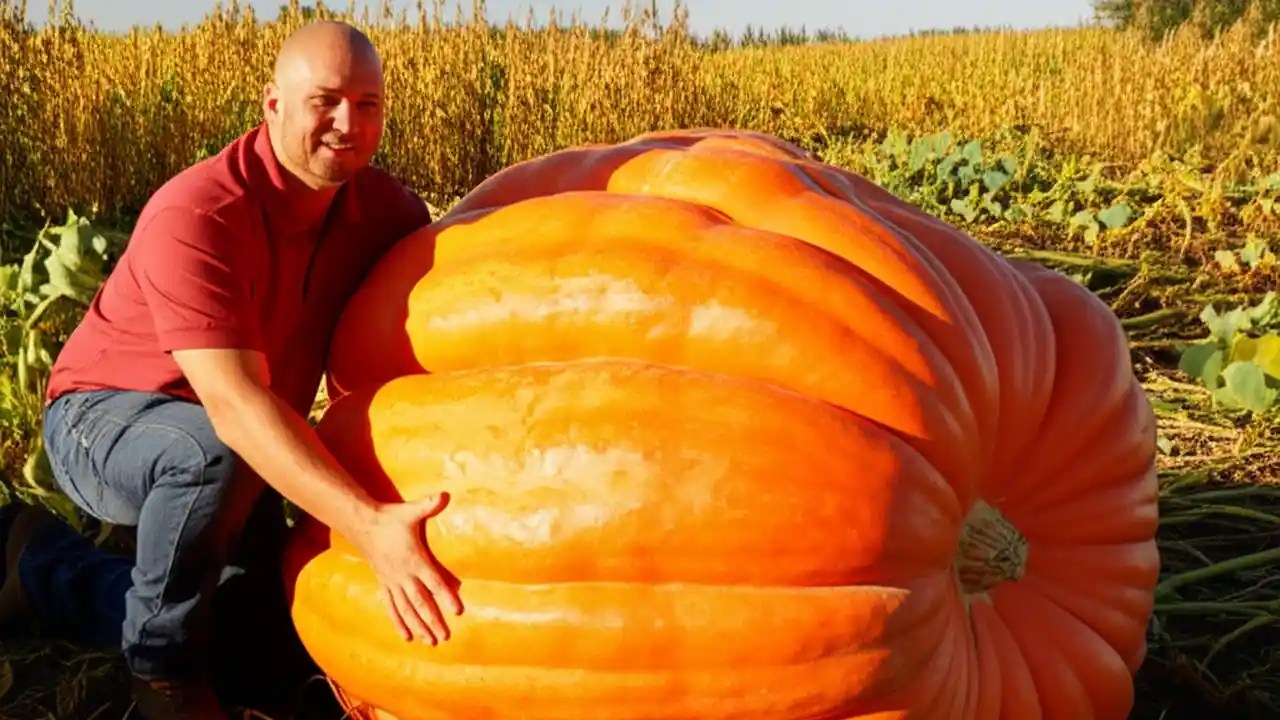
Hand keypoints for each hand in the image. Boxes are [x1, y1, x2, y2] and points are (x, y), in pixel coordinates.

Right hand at [352, 493, 462, 643]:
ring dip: (418, 626)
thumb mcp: (411, 511)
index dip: (446, 595)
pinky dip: (398, 622)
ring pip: (406, 609)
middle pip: (421, 602)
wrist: (364, 524)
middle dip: (433, 620)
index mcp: (415, 559)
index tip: (458, 611)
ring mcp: (393, 581)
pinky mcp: (385, 583)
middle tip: (445, 637)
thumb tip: (445, 495)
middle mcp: (404, 575)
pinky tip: (406, 636)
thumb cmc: (391, 518)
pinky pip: (391, 606)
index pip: (434, 582)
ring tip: (430, 642)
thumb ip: (429, 506)